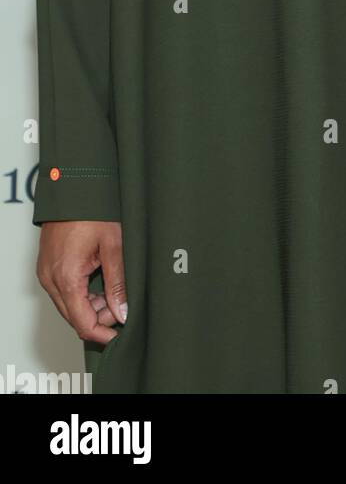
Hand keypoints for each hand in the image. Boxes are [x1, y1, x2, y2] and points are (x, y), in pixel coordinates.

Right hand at [36, 220, 126, 344]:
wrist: (74, 187)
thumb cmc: (93, 210)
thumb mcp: (114, 245)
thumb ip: (118, 282)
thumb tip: (123, 312)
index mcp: (66, 278)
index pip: (82, 323)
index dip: (103, 333)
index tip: (120, 334)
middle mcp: (51, 279)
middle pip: (74, 317)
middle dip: (100, 317)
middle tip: (123, 305)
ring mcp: (46, 274)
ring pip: (69, 305)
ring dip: (91, 305)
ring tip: (114, 289)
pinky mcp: (48, 267)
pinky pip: (64, 291)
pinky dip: (81, 294)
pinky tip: (100, 282)